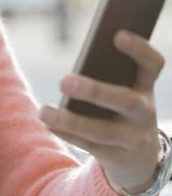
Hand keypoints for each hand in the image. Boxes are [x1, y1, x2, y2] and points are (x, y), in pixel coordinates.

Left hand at [39, 30, 164, 194]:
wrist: (140, 161)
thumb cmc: (121, 113)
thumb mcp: (123, 94)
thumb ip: (107, 79)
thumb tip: (72, 74)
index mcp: (146, 89)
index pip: (153, 65)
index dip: (140, 49)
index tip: (117, 34)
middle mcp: (145, 113)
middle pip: (126, 101)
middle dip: (95, 91)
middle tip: (63, 81)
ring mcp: (134, 139)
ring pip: (102, 131)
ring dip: (70, 121)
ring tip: (44, 110)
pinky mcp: (119, 159)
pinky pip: (90, 147)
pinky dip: (68, 134)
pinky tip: (49, 123)